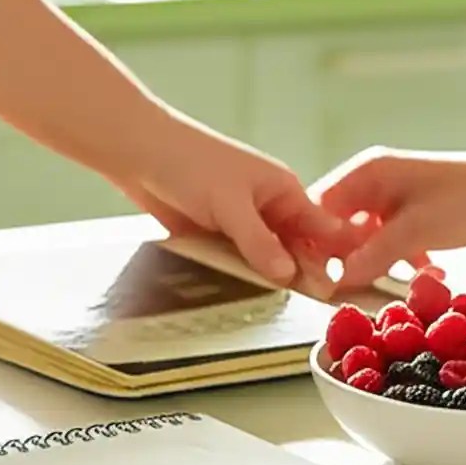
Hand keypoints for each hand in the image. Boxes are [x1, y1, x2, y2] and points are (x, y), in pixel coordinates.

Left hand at [106, 111, 342, 293]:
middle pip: (292, 251)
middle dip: (295, 278)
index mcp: (283, 191)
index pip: (319, 230)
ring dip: (263, 281)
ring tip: (270, 311)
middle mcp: (267, 208)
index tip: (327, 295)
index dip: (327, 261)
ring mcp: (240, 223)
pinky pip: (233, 262)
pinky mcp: (214, 235)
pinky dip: (235, 277)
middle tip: (298, 311)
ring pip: (262, 261)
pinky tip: (239, 299)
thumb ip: (259, 242)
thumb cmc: (189, 162)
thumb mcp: (230, 205)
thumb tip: (288, 276)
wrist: (138, 153)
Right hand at [310, 145, 465, 293]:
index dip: (312, 241)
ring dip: (376, 263)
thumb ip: (372, 256)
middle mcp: (374, 184)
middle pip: (338, 225)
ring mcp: (394, 200)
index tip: (316, 274)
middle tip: (349, 288)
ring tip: (391, 285)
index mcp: (366, 174)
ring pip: (365, 238)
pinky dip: (401, 262)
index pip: (318, 207)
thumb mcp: (415, 231)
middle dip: (345, 257)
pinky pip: (391, 243)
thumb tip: (337, 280)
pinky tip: (423, 275)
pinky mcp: (414, 216)